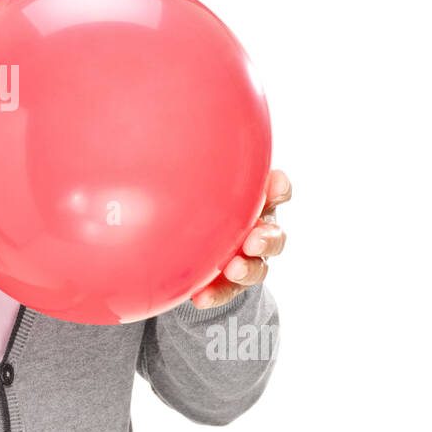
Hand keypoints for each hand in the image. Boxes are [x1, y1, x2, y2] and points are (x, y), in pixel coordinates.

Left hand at [191, 169, 290, 308]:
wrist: (192, 243)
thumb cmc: (197, 202)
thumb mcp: (196, 185)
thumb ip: (188, 169)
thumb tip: (152, 134)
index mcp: (255, 202)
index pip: (275, 192)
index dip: (279, 188)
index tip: (275, 181)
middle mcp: (258, 230)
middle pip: (275, 234)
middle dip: (268, 237)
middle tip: (254, 239)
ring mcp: (248, 259)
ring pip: (260, 266)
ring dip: (249, 268)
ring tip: (234, 270)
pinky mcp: (231, 283)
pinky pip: (228, 291)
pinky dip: (217, 294)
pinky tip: (200, 297)